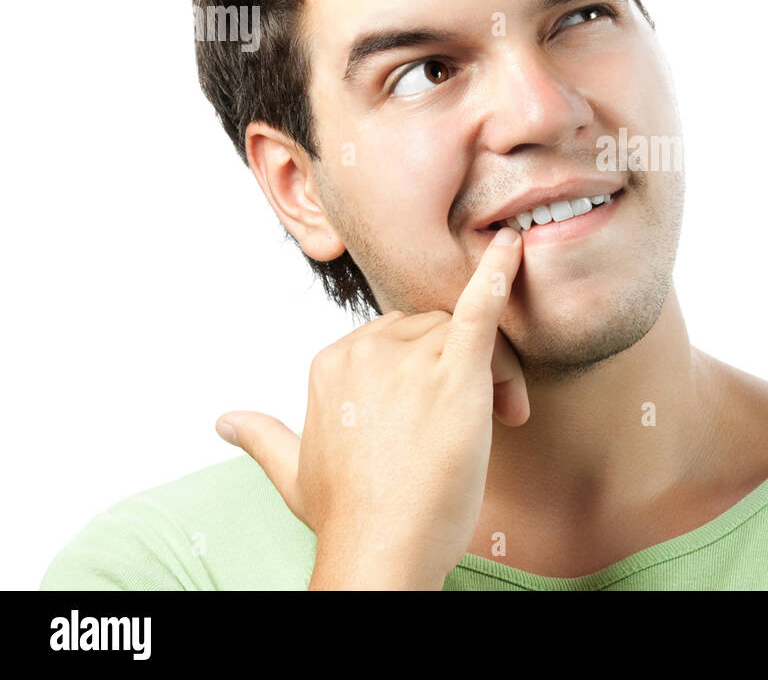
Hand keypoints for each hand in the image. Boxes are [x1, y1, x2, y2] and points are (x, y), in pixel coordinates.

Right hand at [214, 226, 525, 588]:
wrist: (383, 548)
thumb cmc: (347, 516)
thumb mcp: (291, 470)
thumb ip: (262, 435)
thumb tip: (224, 421)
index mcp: (331, 361)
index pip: (394, 338)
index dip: (422, 374)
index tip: (432, 419)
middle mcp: (366, 349)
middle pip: (431, 330)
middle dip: (455, 368)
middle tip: (477, 421)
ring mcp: (410, 357)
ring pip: (464, 332)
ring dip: (489, 367)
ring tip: (501, 416)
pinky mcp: (454, 369)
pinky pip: (480, 307)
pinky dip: (499, 275)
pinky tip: (513, 247)